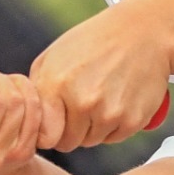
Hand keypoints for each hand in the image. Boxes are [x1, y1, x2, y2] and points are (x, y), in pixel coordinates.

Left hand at [30, 0, 173, 150]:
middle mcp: (83, 102)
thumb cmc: (96, 41)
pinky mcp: (132, 120)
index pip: (44, 136)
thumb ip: (37, 88)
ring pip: (91, 141)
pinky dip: (114, 125)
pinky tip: (117, 98)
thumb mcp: (55, 55)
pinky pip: (114, 137)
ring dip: (92, 126)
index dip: (47, 131)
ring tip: (100, 96)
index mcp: (57, 84)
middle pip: (67, 142)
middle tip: (80, 103)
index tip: (53, 121)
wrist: (144, 32)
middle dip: (70, 128)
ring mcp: (110, 113)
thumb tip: (28, 119)